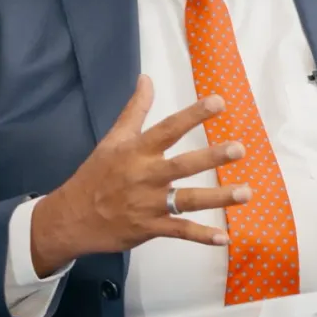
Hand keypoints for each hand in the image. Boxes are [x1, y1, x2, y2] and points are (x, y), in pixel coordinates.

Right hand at [30, 75, 249, 276]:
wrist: (70, 218)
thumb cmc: (95, 175)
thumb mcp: (113, 139)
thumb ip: (134, 109)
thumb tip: (147, 78)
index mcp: (137, 151)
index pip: (168, 129)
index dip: (193, 115)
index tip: (219, 102)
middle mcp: (145, 176)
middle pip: (183, 165)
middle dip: (211, 157)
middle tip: (239, 149)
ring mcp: (148, 204)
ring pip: (188, 200)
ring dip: (218, 197)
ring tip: (246, 193)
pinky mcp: (149, 228)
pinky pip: (180, 231)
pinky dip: (202, 236)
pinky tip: (224, 238)